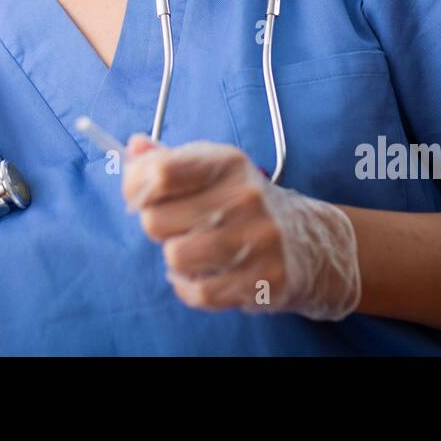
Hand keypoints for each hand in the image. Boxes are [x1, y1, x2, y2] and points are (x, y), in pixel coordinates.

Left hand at [122, 135, 359, 320]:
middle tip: (178, 226)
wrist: (307, 241)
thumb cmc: (243, 201)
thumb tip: (132, 148)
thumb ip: (167, 159)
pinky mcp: (263, 280)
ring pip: (175, 257)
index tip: (140, 196)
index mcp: (227, 163)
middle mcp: (244, 197)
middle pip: (156, 220)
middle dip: (157, 226)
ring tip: (192, 250)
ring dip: (175, 258)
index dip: (136, 187)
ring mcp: (257, 240)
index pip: (160, 173)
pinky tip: (203, 274)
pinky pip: (199, 292)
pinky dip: (190, 286)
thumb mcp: (212, 168)